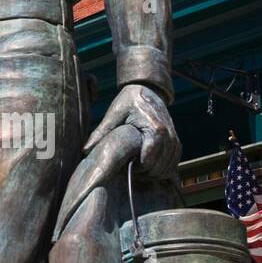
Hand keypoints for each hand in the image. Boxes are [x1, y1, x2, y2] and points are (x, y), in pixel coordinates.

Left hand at [53, 85, 179, 239]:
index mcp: (153, 125)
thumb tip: (86, 150)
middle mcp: (167, 132)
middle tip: (134, 171)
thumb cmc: (128, 102)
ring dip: (158, 172)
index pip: (151, 154)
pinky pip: (175, 159)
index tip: (131, 166)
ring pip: (171, 164)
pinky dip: (166, 168)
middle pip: (161, 163)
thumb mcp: (113, 114)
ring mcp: (173, 136)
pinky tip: (153, 170)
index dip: (141, 166)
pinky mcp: (175, 139)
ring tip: (143, 172)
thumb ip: (102, 131)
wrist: (147, 90)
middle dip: (149, 172)